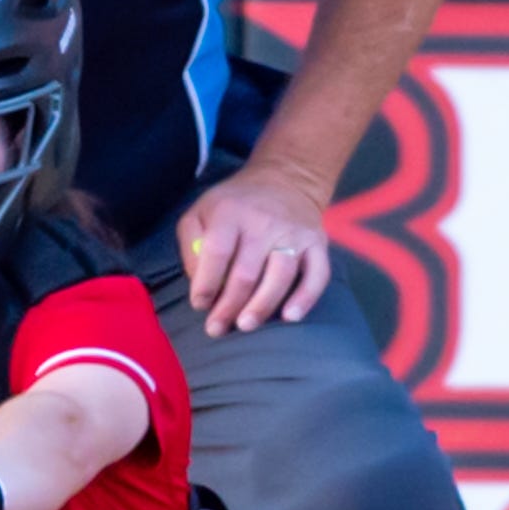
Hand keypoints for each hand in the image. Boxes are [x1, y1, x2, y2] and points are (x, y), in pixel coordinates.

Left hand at [177, 165, 332, 336]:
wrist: (284, 180)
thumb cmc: (234, 205)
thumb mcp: (200, 211)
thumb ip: (190, 243)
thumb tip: (197, 281)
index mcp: (230, 214)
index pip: (217, 253)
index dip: (206, 283)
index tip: (199, 305)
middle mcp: (264, 223)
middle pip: (246, 272)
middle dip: (229, 305)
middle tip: (216, 329)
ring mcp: (294, 234)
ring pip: (280, 276)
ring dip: (262, 305)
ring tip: (246, 325)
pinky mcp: (317, 243)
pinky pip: (317, 274)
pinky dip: (306, 297)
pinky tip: (291, 317)